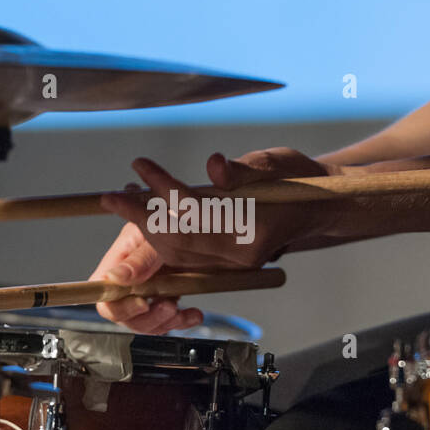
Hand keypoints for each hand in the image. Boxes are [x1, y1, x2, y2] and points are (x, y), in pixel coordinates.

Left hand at [90, 148, 339, 331]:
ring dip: (145, 226)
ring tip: (121, 197)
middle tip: (111, 194)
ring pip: (176, 252)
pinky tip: (143, 209)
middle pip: (178, 242)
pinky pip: (183, 254)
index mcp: (252, 236)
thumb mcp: (275, 164)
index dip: (163, 192)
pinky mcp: (222, 262)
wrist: (318, 207)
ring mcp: (230, 265)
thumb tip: (215, 167)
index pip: (196, 216)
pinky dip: (160, 233)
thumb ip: (243, 170)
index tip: (139, 170)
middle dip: (141, 217)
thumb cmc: (299, 181)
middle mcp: (239, 258)